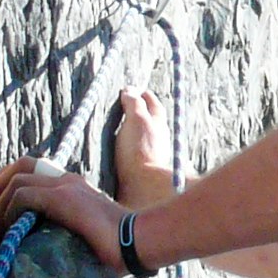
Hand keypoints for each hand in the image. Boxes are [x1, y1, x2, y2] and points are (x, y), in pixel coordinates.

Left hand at [0, 161, 122, 271]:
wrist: (139, 242)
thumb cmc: (120, 248)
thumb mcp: (86, 236)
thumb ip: (65, 234)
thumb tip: (43, 251)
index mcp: (75, 186)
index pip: (36, 168)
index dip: (9, 177)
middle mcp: (68, 180)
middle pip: (23, 166)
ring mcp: (65, 187)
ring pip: (17, 181)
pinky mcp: (62, 199)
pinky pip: (23, 196)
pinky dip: (9, 212)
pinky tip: (8, 232)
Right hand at [106, 84, 172, 206]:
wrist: (142, 187)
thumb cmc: (139, 150)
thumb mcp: (136, 119)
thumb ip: (134, 103)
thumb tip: (130, 90)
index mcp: (157, 122)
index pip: (151, 101)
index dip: (140, 94)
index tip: (128, 91)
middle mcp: (159, 136)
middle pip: (149, 118)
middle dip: (138, 110)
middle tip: (123, 106)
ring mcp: (152, 152)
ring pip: (144, 135)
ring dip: (133, 129)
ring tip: (119, 127)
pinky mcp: (143, 166)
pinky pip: (136, 151)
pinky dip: (129, 146)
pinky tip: (120, 149)